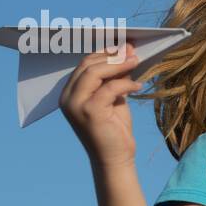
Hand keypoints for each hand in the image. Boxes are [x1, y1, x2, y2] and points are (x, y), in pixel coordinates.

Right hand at [60, 44, 144, 168]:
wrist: (114, 159)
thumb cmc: (114, 129)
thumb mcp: (115, 98)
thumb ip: (117, 78)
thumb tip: (127, 51)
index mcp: (70, 93)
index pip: (84, 65)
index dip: (104, 53)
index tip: (123, 47)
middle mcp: (68, 98)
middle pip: (88, 65)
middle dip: (112, 55)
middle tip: (132, 52)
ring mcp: (76, 105)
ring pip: (94, 73)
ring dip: (118, 64)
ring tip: (136, 61)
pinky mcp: (90, 112)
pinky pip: (109, 88)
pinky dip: (126, 84)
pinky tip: (138, 86)